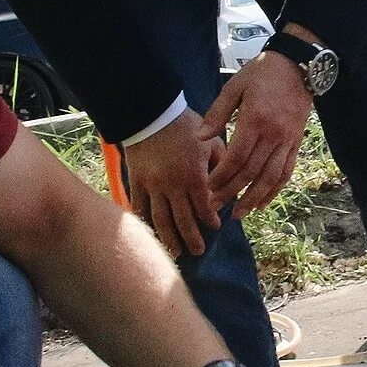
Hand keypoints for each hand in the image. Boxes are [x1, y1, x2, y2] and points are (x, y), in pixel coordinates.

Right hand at [125, 110, 223, 256]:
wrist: (151, 113)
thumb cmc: (185, 125)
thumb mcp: (211, 141)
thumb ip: (221, 164)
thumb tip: (230, 184)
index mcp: (194, 176)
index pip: (204, 207)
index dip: (211, 220)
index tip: (216, 226)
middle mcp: (173, 186)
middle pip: (182, 220)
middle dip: (191, 239)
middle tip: (198, 251)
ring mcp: (153, 186)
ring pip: (160, 219)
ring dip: (169, 239)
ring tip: (175, 252)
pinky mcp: (136, 182)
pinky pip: (140, 207)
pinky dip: (145, 221)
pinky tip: (150, 233)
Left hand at [202, 53, 311, 212]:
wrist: (297, 65)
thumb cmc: (262, 73)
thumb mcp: (235, 87)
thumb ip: (217, 113)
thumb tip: (201, 138)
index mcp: (255, 120)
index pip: (237, 157)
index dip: (222, 176)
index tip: (208, 187)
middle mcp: (273, 134)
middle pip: (252, 172)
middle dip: (232, 192)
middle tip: (216, 207)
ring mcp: (288, 140)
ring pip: (271, 177)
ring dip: (255, 198)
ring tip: (240, 213)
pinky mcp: (296, 143)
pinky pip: (287, 172)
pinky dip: (275, 190)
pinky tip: (263, 202)